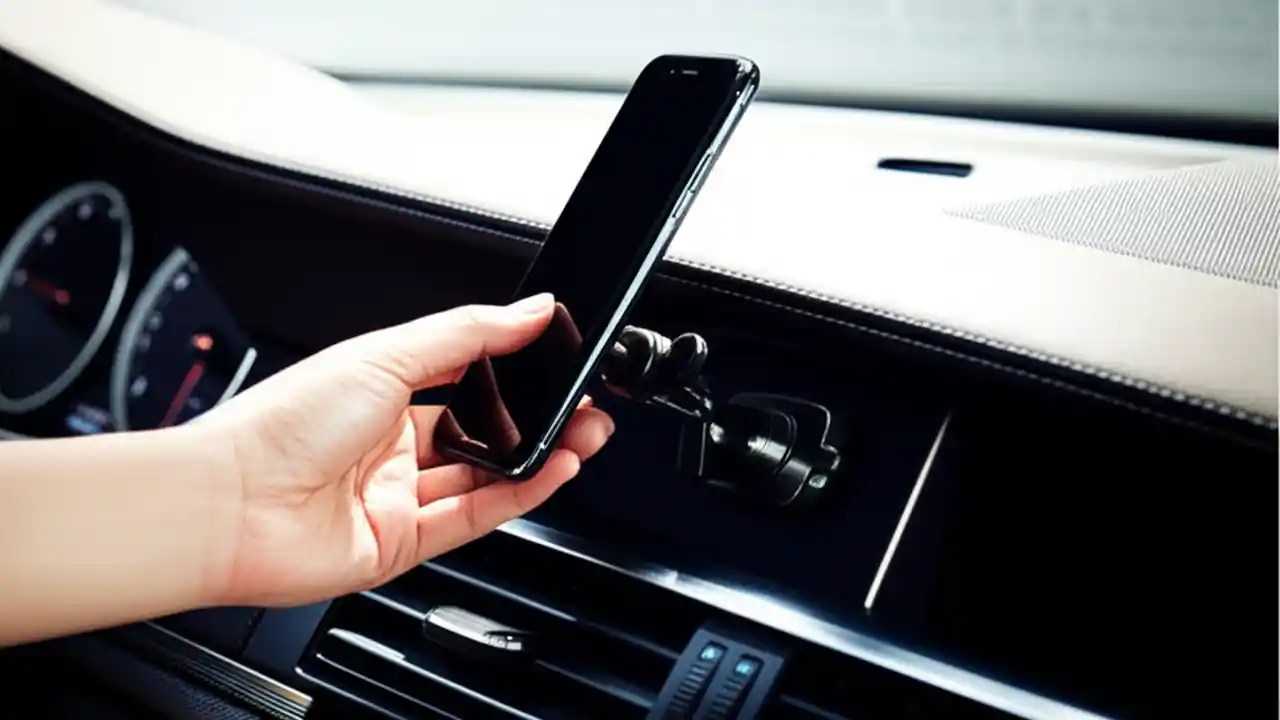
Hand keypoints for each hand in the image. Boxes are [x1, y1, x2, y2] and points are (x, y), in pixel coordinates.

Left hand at [195, 293, 612, 606]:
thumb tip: (529, 310)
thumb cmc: (280, 425)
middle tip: (584, 406)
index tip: (556, 360)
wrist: (230, 504)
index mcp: (377, 394)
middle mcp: (387, 447)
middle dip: (537, 421)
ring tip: (584, 435)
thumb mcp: (385, 356)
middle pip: (482, 433)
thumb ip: (467, 334)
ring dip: (538, 456)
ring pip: (485, 476)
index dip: (513, 373)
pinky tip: (553, 470)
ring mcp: (395, 497)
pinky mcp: (403, 543)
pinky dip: (520, 494)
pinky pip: (475, 516)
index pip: (464, 378)